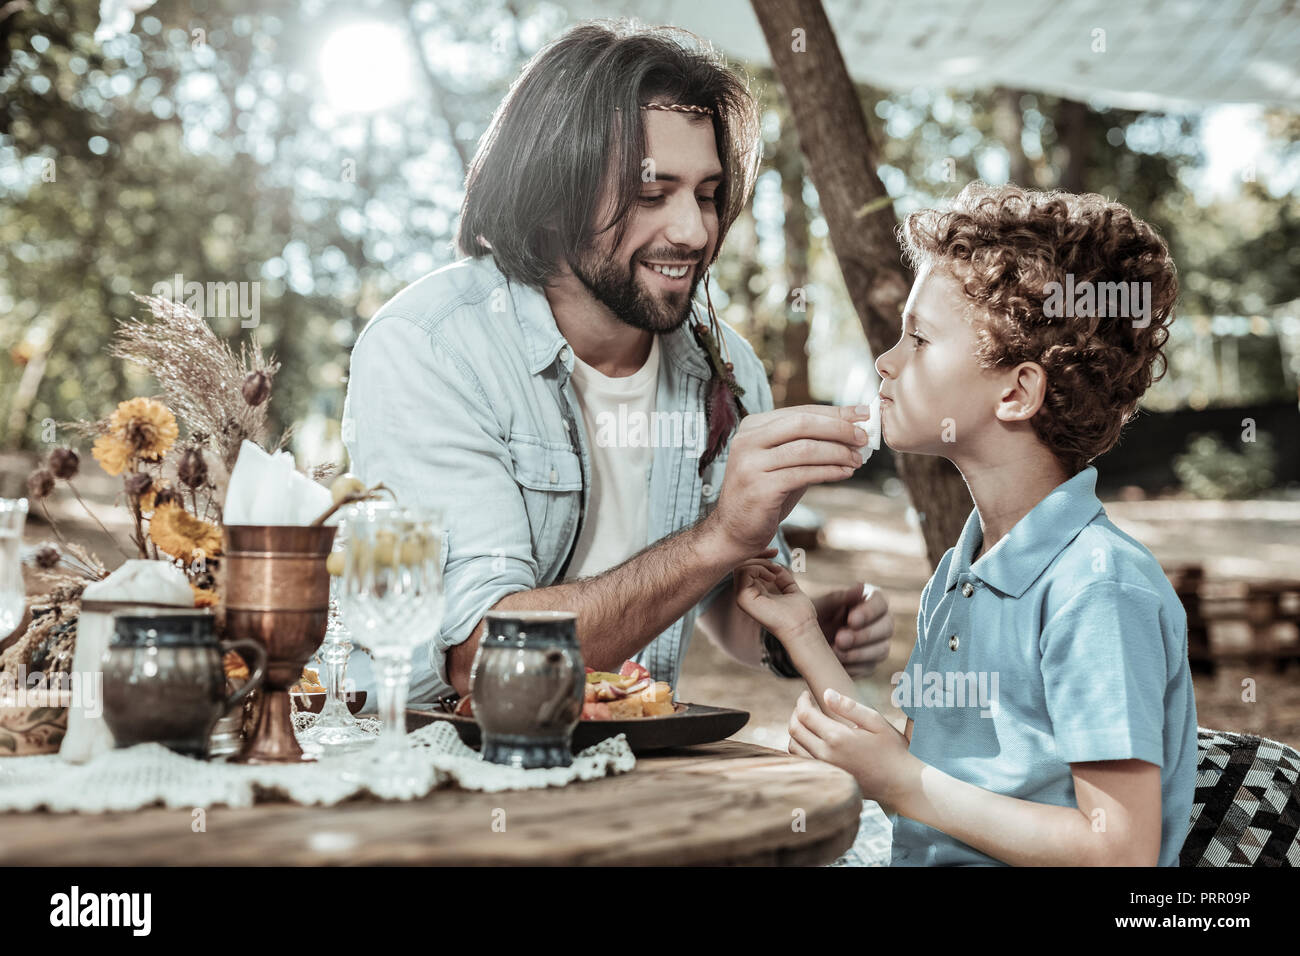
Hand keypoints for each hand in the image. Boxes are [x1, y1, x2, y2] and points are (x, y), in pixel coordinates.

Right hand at [704, 405, 870, 563]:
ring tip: (857, 460)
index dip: (834, 412)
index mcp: (752, 428)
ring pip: (805, 449)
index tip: (862, 413)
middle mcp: (747, 441)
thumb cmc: (764, 496)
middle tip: (863, 437)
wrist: (733, 531)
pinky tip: (845, 473)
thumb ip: (808, 445)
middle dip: (838, 428)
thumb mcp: (784, 463)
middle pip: (802, 424)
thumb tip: (851, 431)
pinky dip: (829, 471)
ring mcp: (750, 464)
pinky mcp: (760, 488)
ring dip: (838, 452)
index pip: (799, 412)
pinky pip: (803, 474)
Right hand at [734, 556, 816, 639]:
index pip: (747, 567)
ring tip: (775, 571)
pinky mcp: (743, 599)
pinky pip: (744, 572)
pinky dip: (759, 569)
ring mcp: (742, 597)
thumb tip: (775, 564)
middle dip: (758, 554)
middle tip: (775, 554)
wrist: (801, 627)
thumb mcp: (790, 587)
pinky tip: (772, 577)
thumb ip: (781, 576)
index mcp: (754, 593)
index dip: (759, 555)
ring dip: (761, 563)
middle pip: (741, 564)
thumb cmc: (799, 612)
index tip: (775, 551)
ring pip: (741, 566)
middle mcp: (745, 595)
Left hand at [787, 688, 915, 808]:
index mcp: (837, 737)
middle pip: (795, 729)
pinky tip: (809, 739)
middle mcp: (826, 755)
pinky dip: (798, 747)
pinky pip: (801, 761)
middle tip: (804, 704)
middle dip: (796, 712)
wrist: (900, 784)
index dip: (801, 701)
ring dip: (795, 730)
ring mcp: (824, 769)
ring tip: (806, 720)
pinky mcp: (827, 778)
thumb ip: (849, 707)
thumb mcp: (876, 722)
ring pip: (793, 746)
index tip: (806, 694)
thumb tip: (825, 693)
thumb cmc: (892, 749)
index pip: (804, 714)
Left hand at [813, 583, 892, 676]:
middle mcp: (879, 622)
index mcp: (868, 602)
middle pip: (887, 627)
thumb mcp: (820, 606)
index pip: (881, 602)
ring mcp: (877, 644)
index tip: (851, 620)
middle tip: (840, 639)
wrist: (800, 642)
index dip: (870, 612)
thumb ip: (839, 598)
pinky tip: (837, 664)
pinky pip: (869, 667)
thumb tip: (861, 586)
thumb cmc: (812, 617)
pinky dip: (854, 667)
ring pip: (882, 649)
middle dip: (864, 635)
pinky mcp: (869, 663)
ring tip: (834, 652)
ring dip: (859, 653)